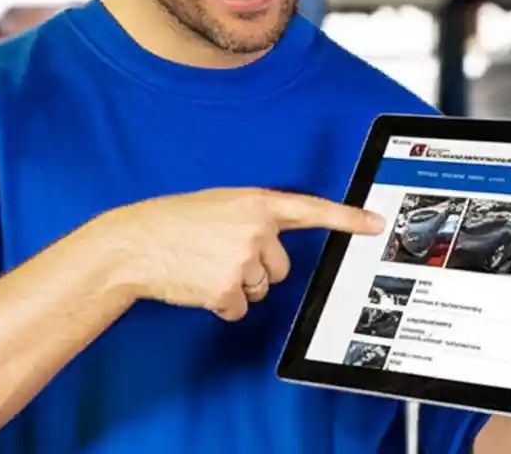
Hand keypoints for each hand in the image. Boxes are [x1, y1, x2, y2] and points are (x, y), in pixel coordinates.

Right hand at [108, 188, 384, 320]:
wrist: (136, 243)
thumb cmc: (174, 222)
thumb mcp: (221, 205)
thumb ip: (254, 217)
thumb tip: (273, 242)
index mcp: (257, 203)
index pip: (312, 210)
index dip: (347, 218)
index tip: (374, 223)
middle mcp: (256, 229)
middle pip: (281, 267)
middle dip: (257, 267)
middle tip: (220, 254)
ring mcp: (244, 260)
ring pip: (262, 288)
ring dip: (237, 284)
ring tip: (204, 265)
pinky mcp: (229, 289)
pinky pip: (240, 308)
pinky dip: (221, 303)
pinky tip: (199, 283)